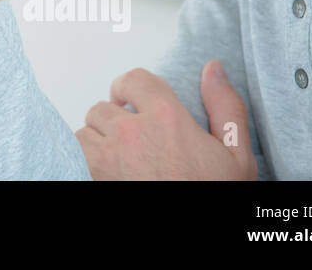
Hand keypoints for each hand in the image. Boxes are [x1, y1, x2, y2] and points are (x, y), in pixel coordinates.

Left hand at [74, 60, 257, 179]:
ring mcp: (107, 159)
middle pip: (103, 107)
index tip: (134, 101)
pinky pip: (75, 157)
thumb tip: (213, 68)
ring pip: (84, 132)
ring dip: (97, 142)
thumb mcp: (236, 156)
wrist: (198, 242)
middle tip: (132, 139)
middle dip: (114, 120)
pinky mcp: (92, 180)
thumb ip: (225, 107)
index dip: (132, 89)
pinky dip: (85, 162)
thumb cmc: (216, 196)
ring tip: (119, 159)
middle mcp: (131, 133)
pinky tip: (108, 174)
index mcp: (167, 118)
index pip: (133, 79)